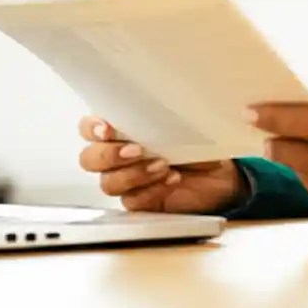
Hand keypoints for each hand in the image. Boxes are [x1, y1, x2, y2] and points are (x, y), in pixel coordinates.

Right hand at [77, 116, 247, 213]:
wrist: (219, 173)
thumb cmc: (196, 140)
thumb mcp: (180, 121)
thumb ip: (157, 115)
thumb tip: (150, 106)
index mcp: (120, 128)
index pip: (88, 128)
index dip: (91, 129)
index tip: (107, 130)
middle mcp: (116, 155)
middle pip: (90, 159)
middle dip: (110, 155)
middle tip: (136, 150)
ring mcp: (126, 179)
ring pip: (109, 183)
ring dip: (134, 174)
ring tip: (163, 165)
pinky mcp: (139, 201)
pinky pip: (132, 201)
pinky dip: (151, 191)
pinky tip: (170, 180)